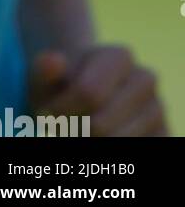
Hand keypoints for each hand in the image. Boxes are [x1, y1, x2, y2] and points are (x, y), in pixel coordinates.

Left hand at [28, 47, 168, 135]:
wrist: (82, 95)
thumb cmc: (61, 86)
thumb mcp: (44, 76)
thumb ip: (44, 69)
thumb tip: (53, 61)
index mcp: (119, 55)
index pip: (88, 93)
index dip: (60, 110)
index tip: (46, 111)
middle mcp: (145, 79)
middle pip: (101, 126)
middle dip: (74, 130)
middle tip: (63, 124)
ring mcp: (158, 108)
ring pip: (117, 143)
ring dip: (89, 141)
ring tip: (80, 128)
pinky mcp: (163, 134)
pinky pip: (132, 151)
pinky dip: (110, 148)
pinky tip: (100, 135)